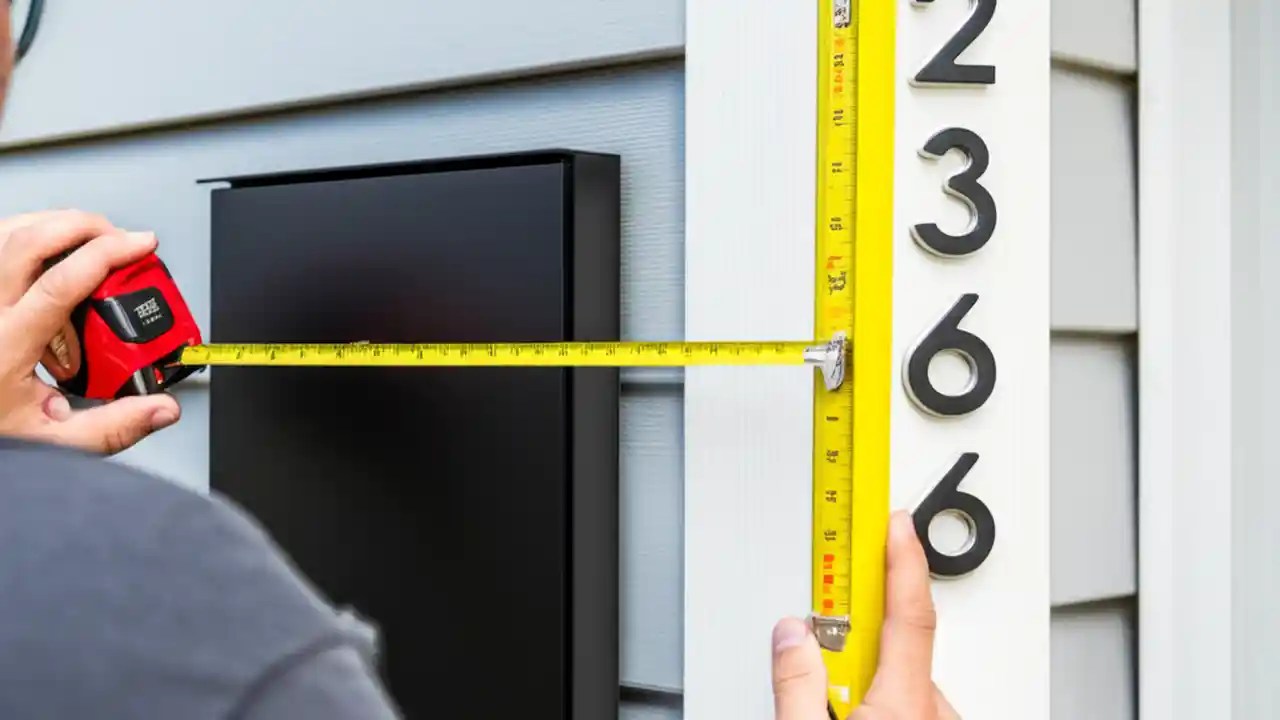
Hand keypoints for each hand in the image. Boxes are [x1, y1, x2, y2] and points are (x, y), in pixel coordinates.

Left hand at [0, 211, 180, 453]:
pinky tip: (50, 247)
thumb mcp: (51, 440)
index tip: (141, 245)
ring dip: (55, 223)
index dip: (107, 254)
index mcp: (5, 345)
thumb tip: (160, 408)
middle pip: (31, 240)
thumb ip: (111, 427)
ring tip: (91, 235)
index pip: (60, 282)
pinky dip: (28, 233)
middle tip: (121, 236)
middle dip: (86, 226)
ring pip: (8, 231)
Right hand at [772, 510, 958, 719]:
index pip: (909, 614)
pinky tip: (854, 714)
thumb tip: (792, 634)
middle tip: (822, 639)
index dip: (903, 560)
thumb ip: (797, 683)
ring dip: (869, 675)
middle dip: (860, 633)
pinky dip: (883, 697)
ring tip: (829, 705)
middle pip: (898, 645)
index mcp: (904, 705)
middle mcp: (929, 712)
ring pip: (902, 677)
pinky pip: (911, 701)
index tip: (897, 523)